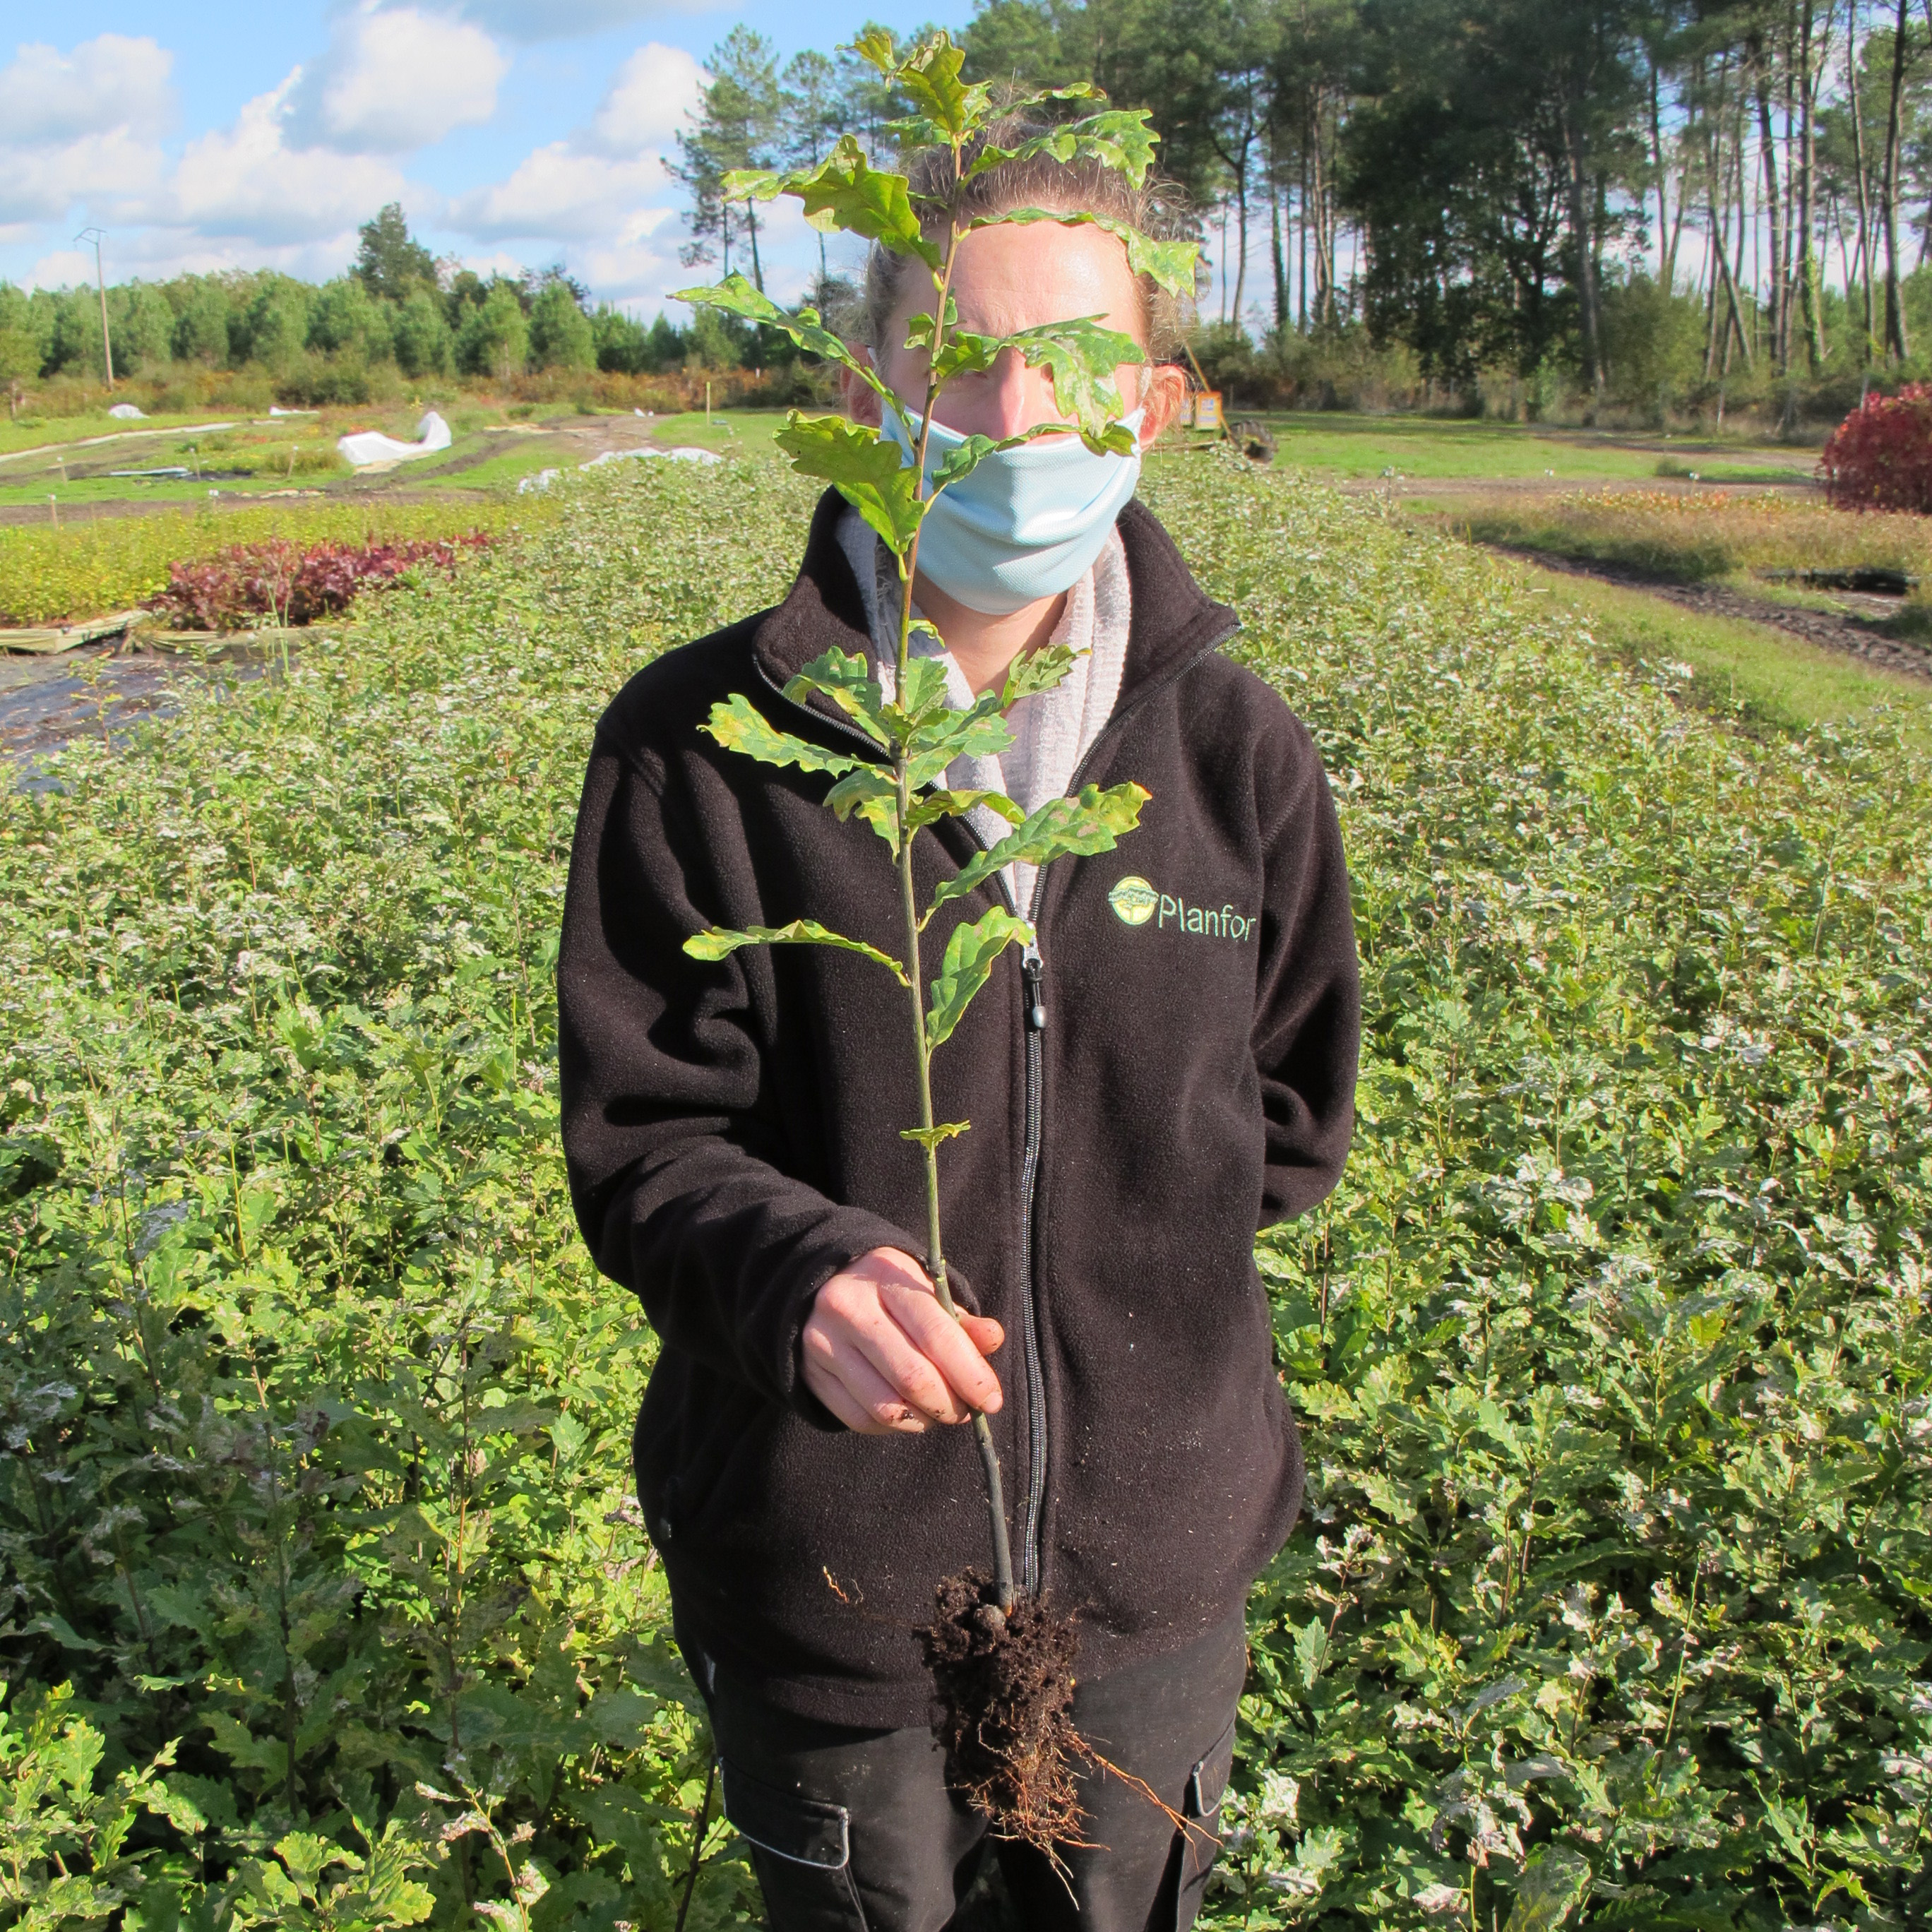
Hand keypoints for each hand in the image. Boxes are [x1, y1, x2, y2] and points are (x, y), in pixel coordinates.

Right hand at [801, 1248, 1004, 1434]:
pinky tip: (908, 1413)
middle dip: (949, 1404)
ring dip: (924, 1420)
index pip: (935, 1334)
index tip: (991, 1399)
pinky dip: (894, 1426)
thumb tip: (992, 1339)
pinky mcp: (811, 1375)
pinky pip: (860, 1419)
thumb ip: (960, 1320)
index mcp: (884, 1276)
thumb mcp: (926, 1291)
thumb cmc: (890, 1293)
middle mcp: (848, 1307)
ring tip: (939, 1412)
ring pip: (886, 1406)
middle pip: (911, 1376)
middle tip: (967, 1411)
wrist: (826, 1287)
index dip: (970, 1374)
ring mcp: (824, 1343)